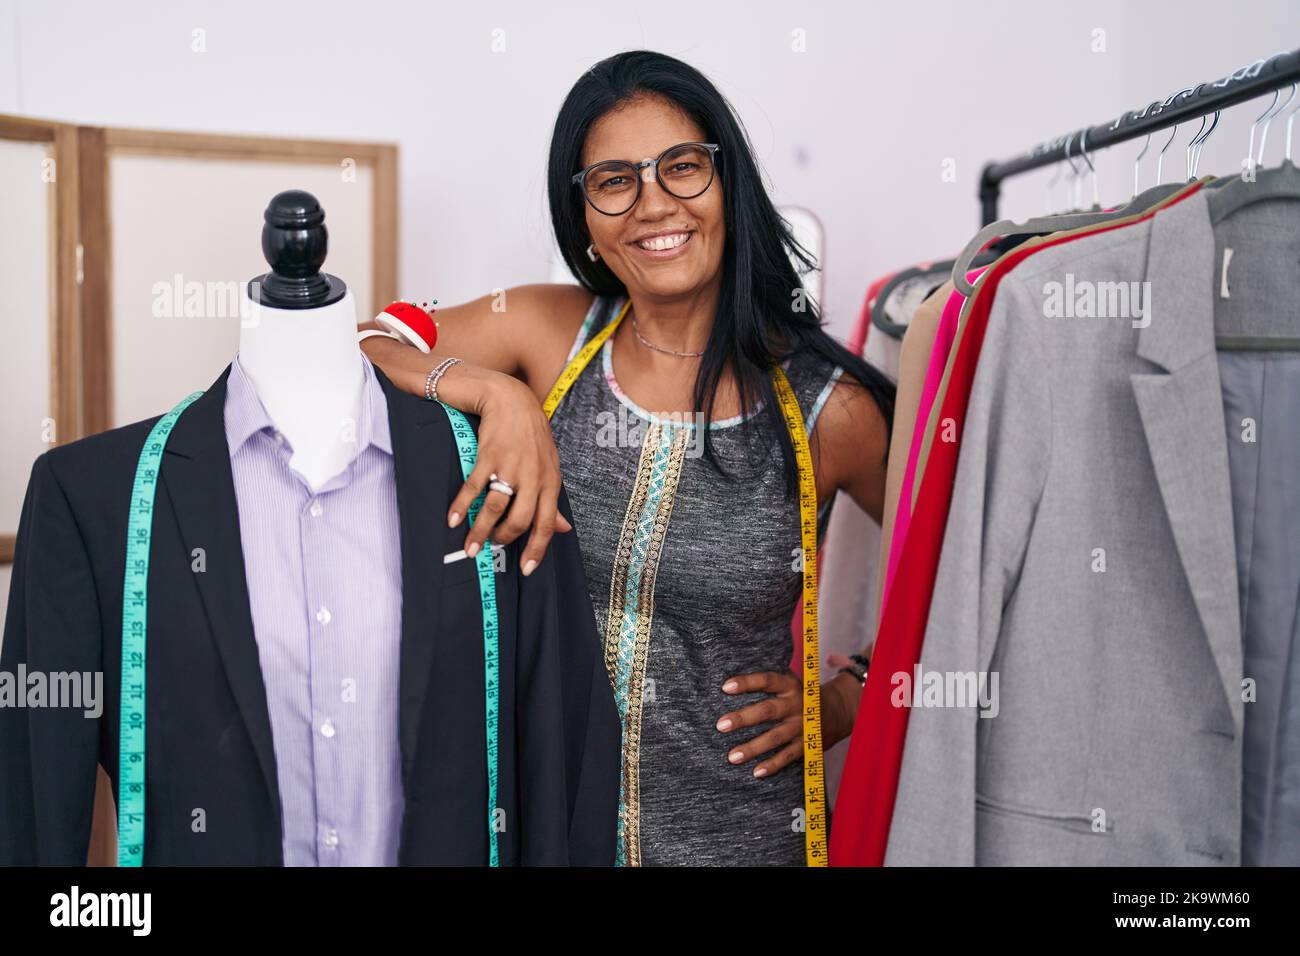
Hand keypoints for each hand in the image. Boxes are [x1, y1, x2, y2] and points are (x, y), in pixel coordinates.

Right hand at [446, 373, 571, 574]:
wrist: (510, 398)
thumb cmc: (530, 435)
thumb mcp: (549, 466)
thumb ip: (553, 498)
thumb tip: (564, 529)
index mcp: (551, 481)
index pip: (547, 523)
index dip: (537, 549)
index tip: (526, 570)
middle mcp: (534, 476)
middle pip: (520, 521)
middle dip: (504, 540)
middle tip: (491, 549)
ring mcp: (512, 466)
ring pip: (496, 509)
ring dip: (480, 531)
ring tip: (470, 546)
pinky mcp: (489, 455)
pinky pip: (474, 488)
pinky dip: (461, 506)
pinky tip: (452, 520)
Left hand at [716, 670, 861, 777]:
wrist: (838, 711)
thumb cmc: (800, 695)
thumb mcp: (789, 681)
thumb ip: (767, 681)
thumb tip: (728, 677)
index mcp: (790, 685)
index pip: (767, 680)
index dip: (747, 682)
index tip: (725, 687)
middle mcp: (797, 704)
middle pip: (768, 710)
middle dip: (743, 718)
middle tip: (720, 725)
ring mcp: (802, 726)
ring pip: (776, 737)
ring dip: (753, 748)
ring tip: (732, 756)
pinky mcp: (808, 745)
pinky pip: (788, 756)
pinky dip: (773, 765)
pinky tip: (756, 772)